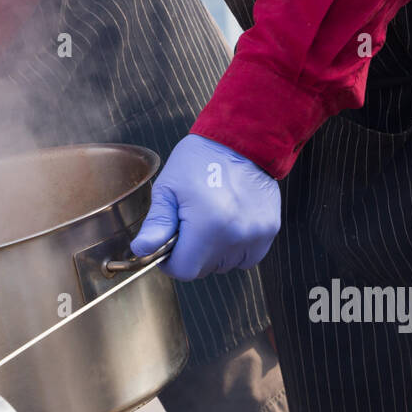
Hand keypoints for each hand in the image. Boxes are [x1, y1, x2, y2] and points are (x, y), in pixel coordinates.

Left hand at [130, 135, 279, 279]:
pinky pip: (248, 258)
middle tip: (191, 225)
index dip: (172, 262)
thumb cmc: (201, 161)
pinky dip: (235, 249)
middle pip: (204, 269)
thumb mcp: (168, 189)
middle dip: (192, 254)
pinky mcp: (269, 230)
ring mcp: (255, 234)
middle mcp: (234, 235)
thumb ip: (156, 224)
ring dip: (214, 253)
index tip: (170, 245)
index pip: (184, 270)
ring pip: (225, 265)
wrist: (242, 140)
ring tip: (212, 221)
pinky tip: (229, 226)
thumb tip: (141, 250)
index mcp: (206, 226)